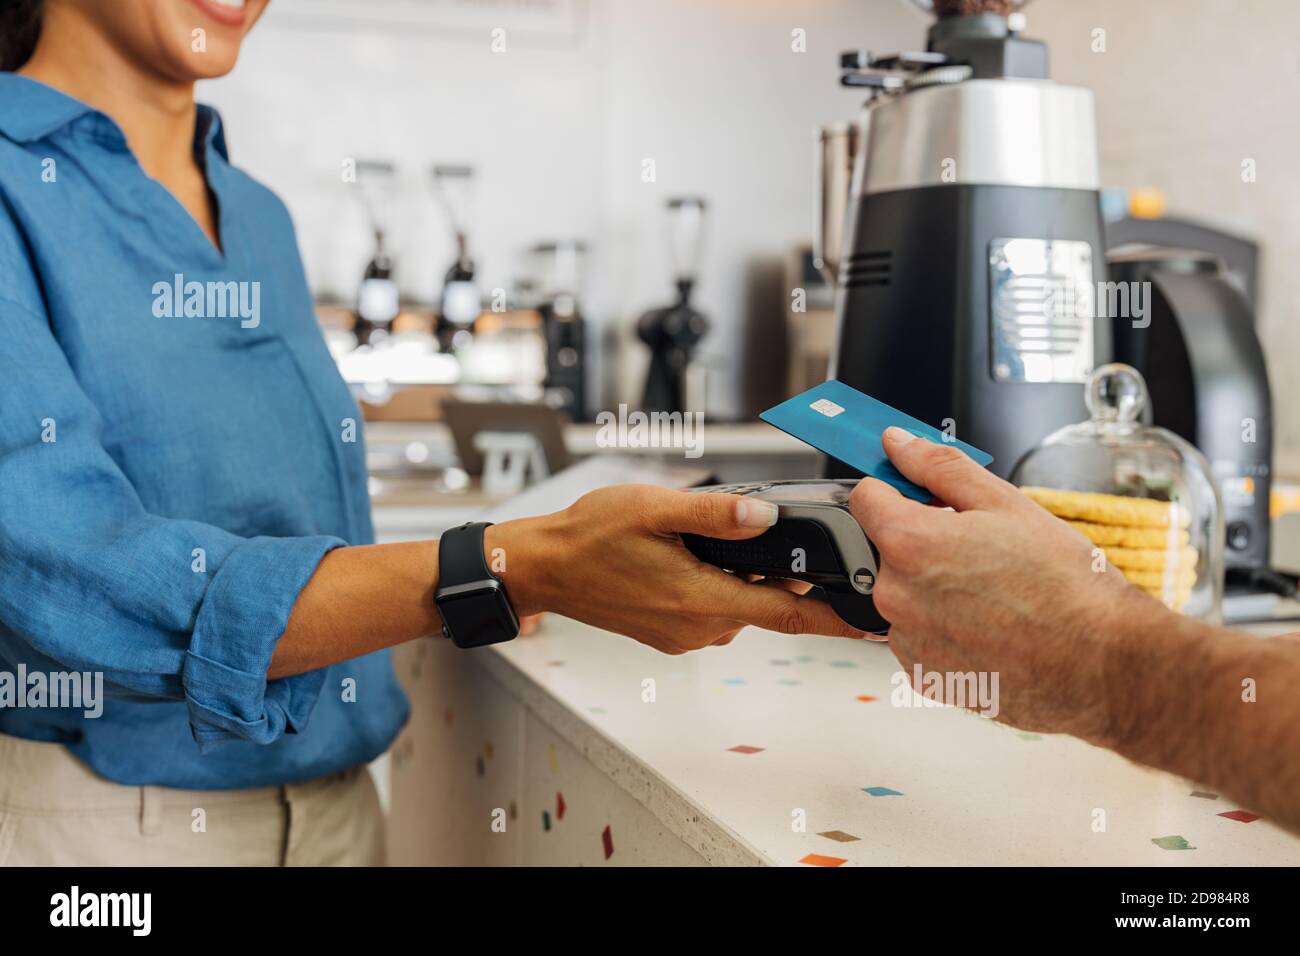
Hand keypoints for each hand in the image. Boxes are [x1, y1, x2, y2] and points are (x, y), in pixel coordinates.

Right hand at [486, 484, 867, 654]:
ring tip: (714, 537)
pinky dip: (721, 585)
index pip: (788, 614)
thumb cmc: (590, 536)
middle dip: (784, 576)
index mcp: (702, 598)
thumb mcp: (656, 508)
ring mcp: (685, 634)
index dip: (837, 621)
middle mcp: (700, 626)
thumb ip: (717, 514)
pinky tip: (695, 554)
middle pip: (768, 605)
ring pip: (740, 605)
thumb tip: (768, 518)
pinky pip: (715, 609)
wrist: (545, 566)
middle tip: (778, 539)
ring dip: (746, 578)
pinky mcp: (672, 632)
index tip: (874, 623)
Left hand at [848, 427, 1170, 742]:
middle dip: (925, 543)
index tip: (921, 495)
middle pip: (887, 550)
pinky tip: (991, 628)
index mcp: (909, 544)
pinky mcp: (924, 676)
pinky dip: (946, 630)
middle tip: (982, 550)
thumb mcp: (1006, 504)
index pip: (866, 498)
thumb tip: (898, 443)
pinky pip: (920, 638)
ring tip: (994, 595)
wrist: (1103, 664)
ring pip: (906, 596)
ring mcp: (908, 642)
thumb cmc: (1065, 586)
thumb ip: (939, 467)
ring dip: (934, 589)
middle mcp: (896, 596)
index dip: (896, 490)